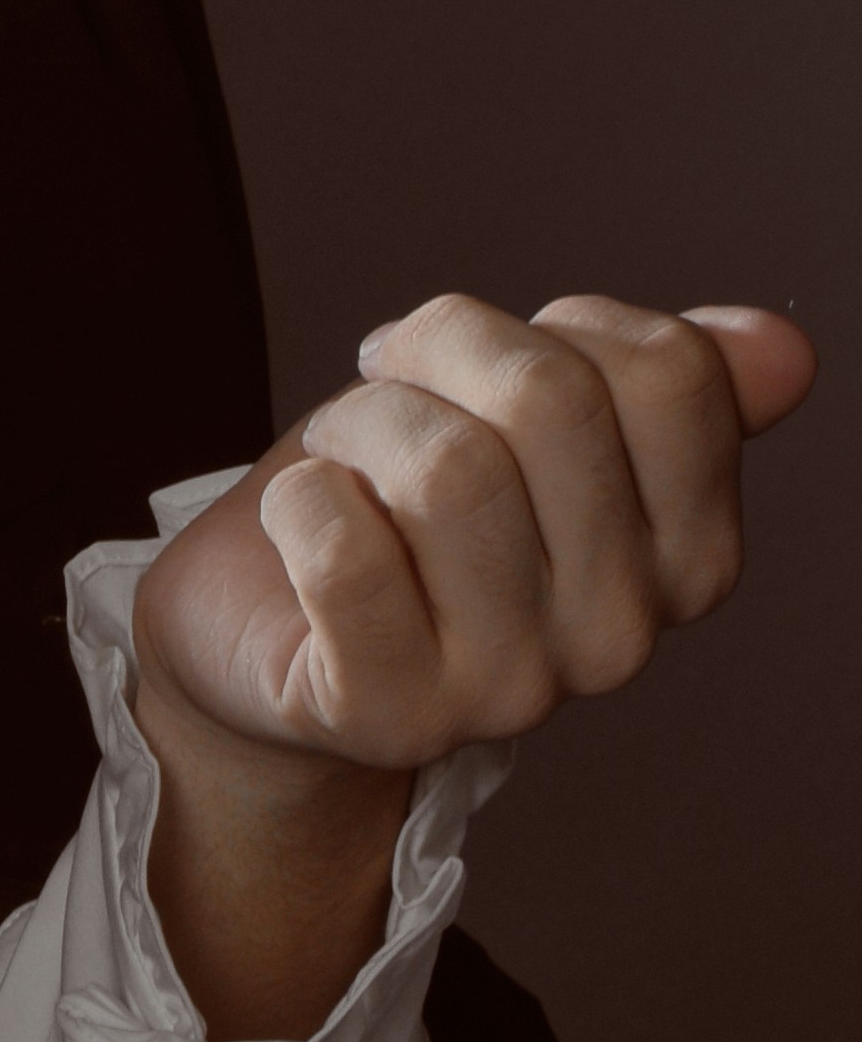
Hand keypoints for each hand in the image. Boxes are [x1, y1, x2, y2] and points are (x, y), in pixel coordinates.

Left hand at [127, 296, 813, 1036]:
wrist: (263, 629)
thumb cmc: (403, 508)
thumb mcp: (528, 422)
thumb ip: (662, 386)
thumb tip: (777, 348)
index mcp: (690, 555)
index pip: (672, 370)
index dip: (543, 326)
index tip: (469, 365)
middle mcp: (622, 634)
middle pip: (549, 396)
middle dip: (435, 357)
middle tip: (385, 397)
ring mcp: (512, 688)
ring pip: (446, 464)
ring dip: (359, 425)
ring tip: (341, 464)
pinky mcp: (389, 715)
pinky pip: (346, 549)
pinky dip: (300, 501)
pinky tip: (303, 525)